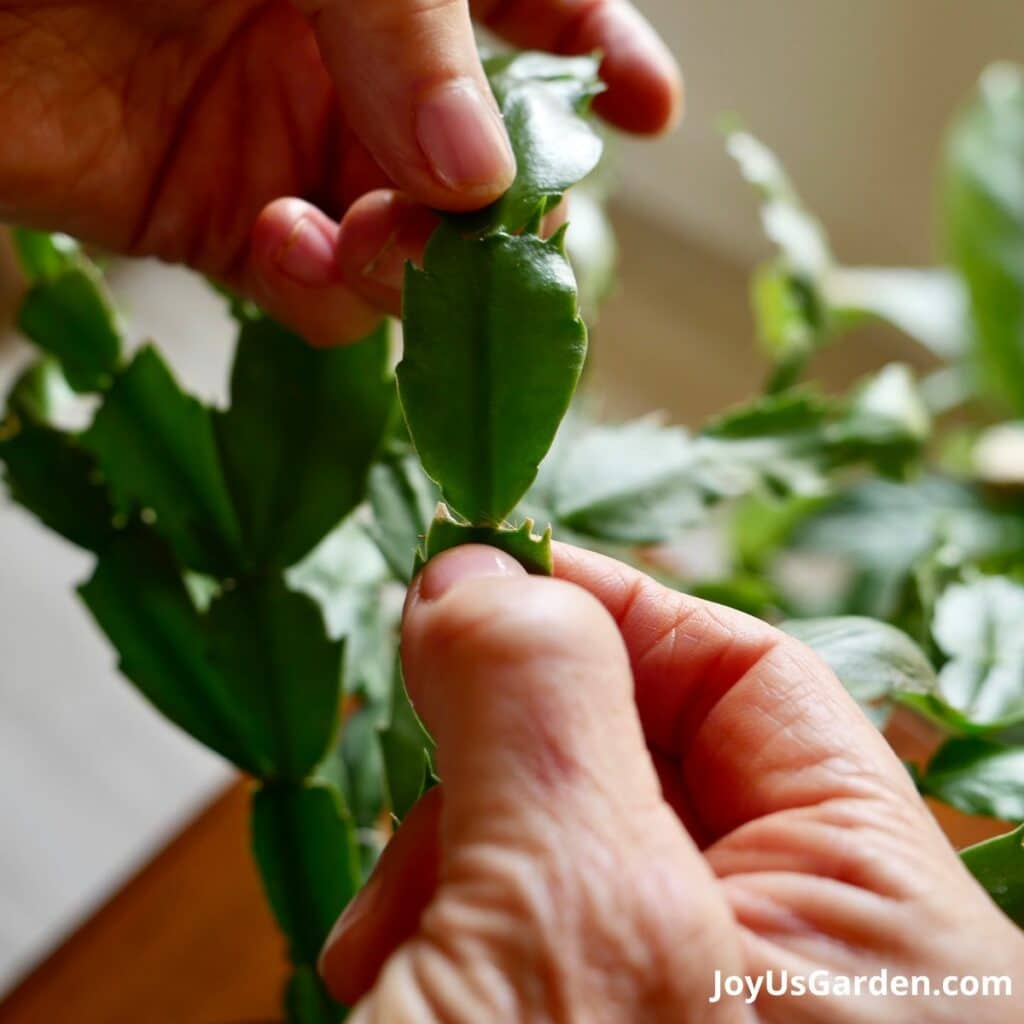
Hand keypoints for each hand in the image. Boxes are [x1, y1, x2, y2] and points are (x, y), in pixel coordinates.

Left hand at [0, 1, 679, 344]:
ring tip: (369, 234)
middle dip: (503, 200)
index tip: (648, 110)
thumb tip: (485, 184)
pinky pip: (326, 296)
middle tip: (490, 214)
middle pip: (489, 156)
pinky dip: (328, 293)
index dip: (597, 59)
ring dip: (416, 259)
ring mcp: (301, 148)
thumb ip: (410, 36)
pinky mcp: (235, 231)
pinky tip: (288, 244)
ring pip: (421, 243)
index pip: (533, 11)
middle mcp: (357, 57)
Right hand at [320, 542, 1023, 1020]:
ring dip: (460, 847)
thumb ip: (535, 711)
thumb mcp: (563, 928)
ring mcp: (712, 1021)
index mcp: (895, 936)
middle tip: (407, 795)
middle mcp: (823, 978)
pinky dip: (452, 921)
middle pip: (651, 755)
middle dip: (508, 749)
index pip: (752, 679)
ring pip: (572, 837)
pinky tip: (391, 980)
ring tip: (383, 937)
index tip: (476, 580)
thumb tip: (483, 570)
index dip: (610, 611)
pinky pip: (532, 923)